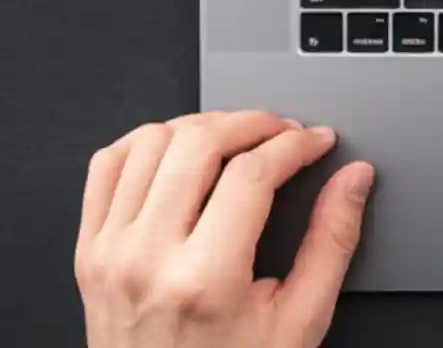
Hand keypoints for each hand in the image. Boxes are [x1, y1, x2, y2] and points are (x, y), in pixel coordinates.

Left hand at [75, 111, 374, 347]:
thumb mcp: (301, 320)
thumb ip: (331, 242)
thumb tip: (353, 179)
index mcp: (205, 280)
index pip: (253, 174)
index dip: (295, 145)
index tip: (318, 142)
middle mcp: (147, 259)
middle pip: (200, 144)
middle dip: (254, 123)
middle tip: (285, 133)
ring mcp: (109, 252)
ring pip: (152, 142)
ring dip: (204, 125)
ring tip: (239, 139)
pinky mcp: (89, 250)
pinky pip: (108, 165)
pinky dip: (147, 142)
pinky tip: (182, 150)